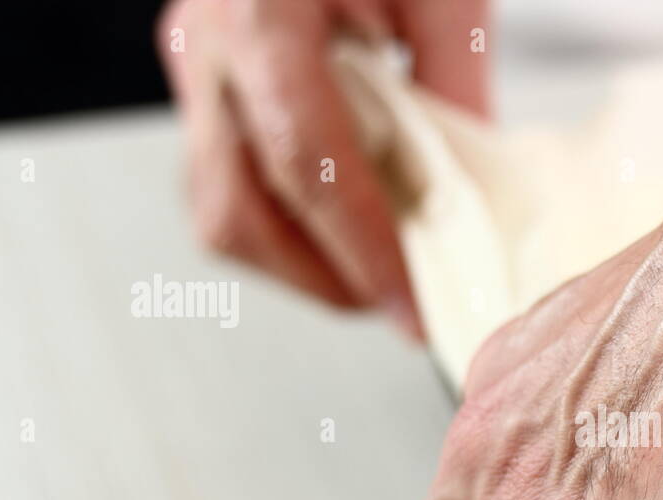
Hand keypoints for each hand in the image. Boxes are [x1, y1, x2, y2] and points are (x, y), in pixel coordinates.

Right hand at [156, 0, 489, 334]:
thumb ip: (457, 88)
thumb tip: (470, 194)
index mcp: (262, 14)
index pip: (306, 162)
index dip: (359, 248)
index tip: (406, 306)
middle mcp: (207, 44)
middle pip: (242, 206)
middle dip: (324, 278)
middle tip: (393, 307)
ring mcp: (192, 68)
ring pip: (219, 210)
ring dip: (298, 265)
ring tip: (372, 278)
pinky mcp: (201, 87)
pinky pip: (223, 186)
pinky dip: (281, 230)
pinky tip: (336, 235)